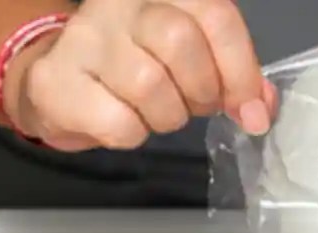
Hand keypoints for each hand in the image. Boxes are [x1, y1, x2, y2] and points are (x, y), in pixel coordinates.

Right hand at [2, 0, 277, 151]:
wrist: (60, 83)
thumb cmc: (135, 69)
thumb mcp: (192, 63)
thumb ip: (232, 76)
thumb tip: (261, 108)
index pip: (216, 15)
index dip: (241, 69)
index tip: (251, 110)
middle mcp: (120, 4)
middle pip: (180, 41)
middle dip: (202, 90)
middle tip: (194, 105)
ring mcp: (84, 38)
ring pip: (148, 84)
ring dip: (167, 116)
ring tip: (157, 113)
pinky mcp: (57, 81)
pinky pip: (118, 122)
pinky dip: (133, 135)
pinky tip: (123, 123)